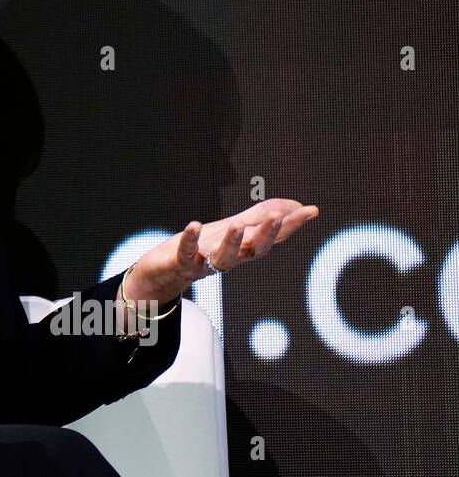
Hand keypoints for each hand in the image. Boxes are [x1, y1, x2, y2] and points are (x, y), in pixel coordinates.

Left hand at [126, 199, 320, 303]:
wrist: (164, 271)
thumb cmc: (202, 249)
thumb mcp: (234, 229)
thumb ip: (261, 217)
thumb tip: (296, 205)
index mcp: (243, 249)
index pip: (272, 237)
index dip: (292, 225)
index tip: (311, 210)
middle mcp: (229, 259)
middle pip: (253, 251)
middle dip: (266, 235)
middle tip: (278, 217)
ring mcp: (205, 263)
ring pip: (223, 258)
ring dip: (231, 242)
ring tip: (236, 225)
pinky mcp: (181, 263)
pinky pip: (187, 253)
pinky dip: (191, 240)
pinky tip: (194, 224)